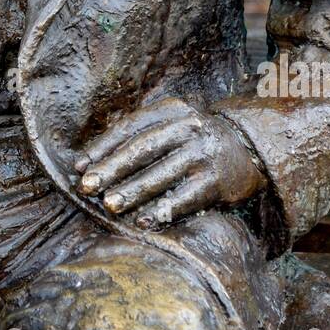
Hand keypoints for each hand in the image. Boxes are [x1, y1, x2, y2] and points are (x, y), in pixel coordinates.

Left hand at [74, 97, 264, 229]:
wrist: (249, 147)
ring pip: (162, 173)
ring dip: (133, 191)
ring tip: (110, 205)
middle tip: (87, 187)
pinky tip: (146, 220)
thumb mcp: (170, 124)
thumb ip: (136, 136)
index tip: (80, 167)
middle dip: (111, 169)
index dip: (102, 147)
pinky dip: (166, 209)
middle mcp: (188, 127)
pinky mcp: (218, 179)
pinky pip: (188, 196)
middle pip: (143, 149)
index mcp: (171, 110)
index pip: (130, 127)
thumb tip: (87, 162)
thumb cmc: (193, 140)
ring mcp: (204, 153)